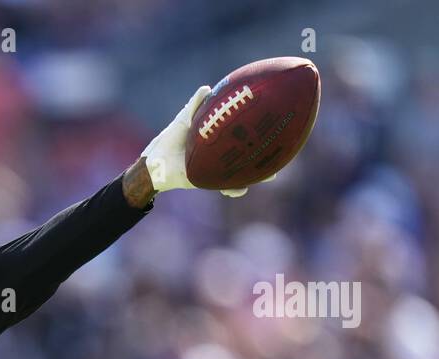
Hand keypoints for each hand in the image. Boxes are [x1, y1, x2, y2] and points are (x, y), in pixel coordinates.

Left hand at [141, 85, 276, 196]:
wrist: (154, 163)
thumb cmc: (170, 139)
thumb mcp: (184, 119)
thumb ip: (196, 105)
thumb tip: (207, 88)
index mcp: (219, 140)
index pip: (241, 135)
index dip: (257, 132)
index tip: (274, 124)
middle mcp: (221, 155)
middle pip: (247, 156)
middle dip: (265, 156)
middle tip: (283, 152)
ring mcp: (216, 169)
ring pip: (240, 173)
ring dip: (255, 175)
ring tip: (270, 176)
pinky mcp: (207, 181)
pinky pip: (223, 186)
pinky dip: (232, 189)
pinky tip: (239, 190)